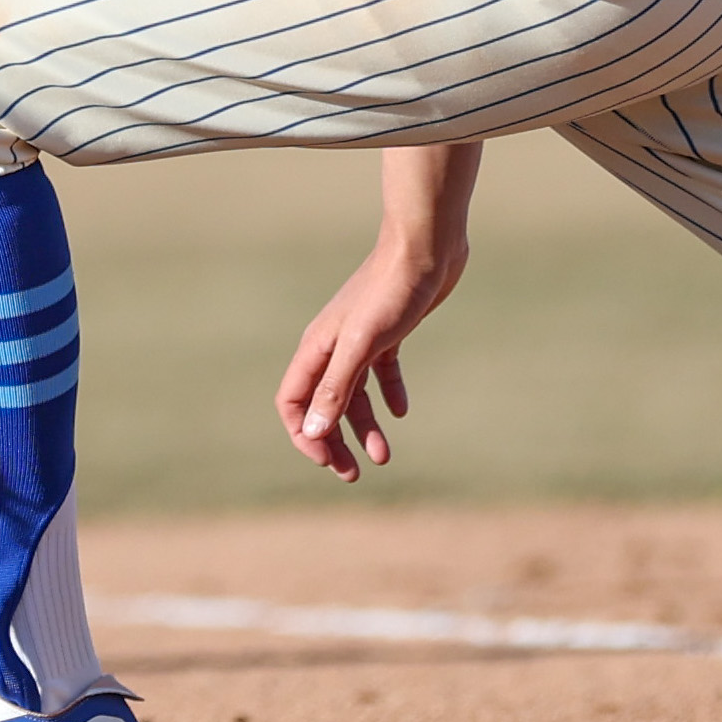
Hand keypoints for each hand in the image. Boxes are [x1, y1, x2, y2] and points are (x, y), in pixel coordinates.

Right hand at [278, 145, 479, 481]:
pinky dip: (388, 393)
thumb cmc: (392, 291)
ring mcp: (361, 339)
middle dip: (334, 442)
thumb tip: (314, 432)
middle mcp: (333, 346)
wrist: (426, 246)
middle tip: (353, 475)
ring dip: (365, 426)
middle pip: (323, 405)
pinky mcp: (389, 332)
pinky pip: (381, 372)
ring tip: (384, 456)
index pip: (294, 402)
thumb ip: (336, 387)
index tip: (329, 462)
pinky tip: (401, 410)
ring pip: (354, 394)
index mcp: (317, 348)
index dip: (306, 435)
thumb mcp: (363, 345)